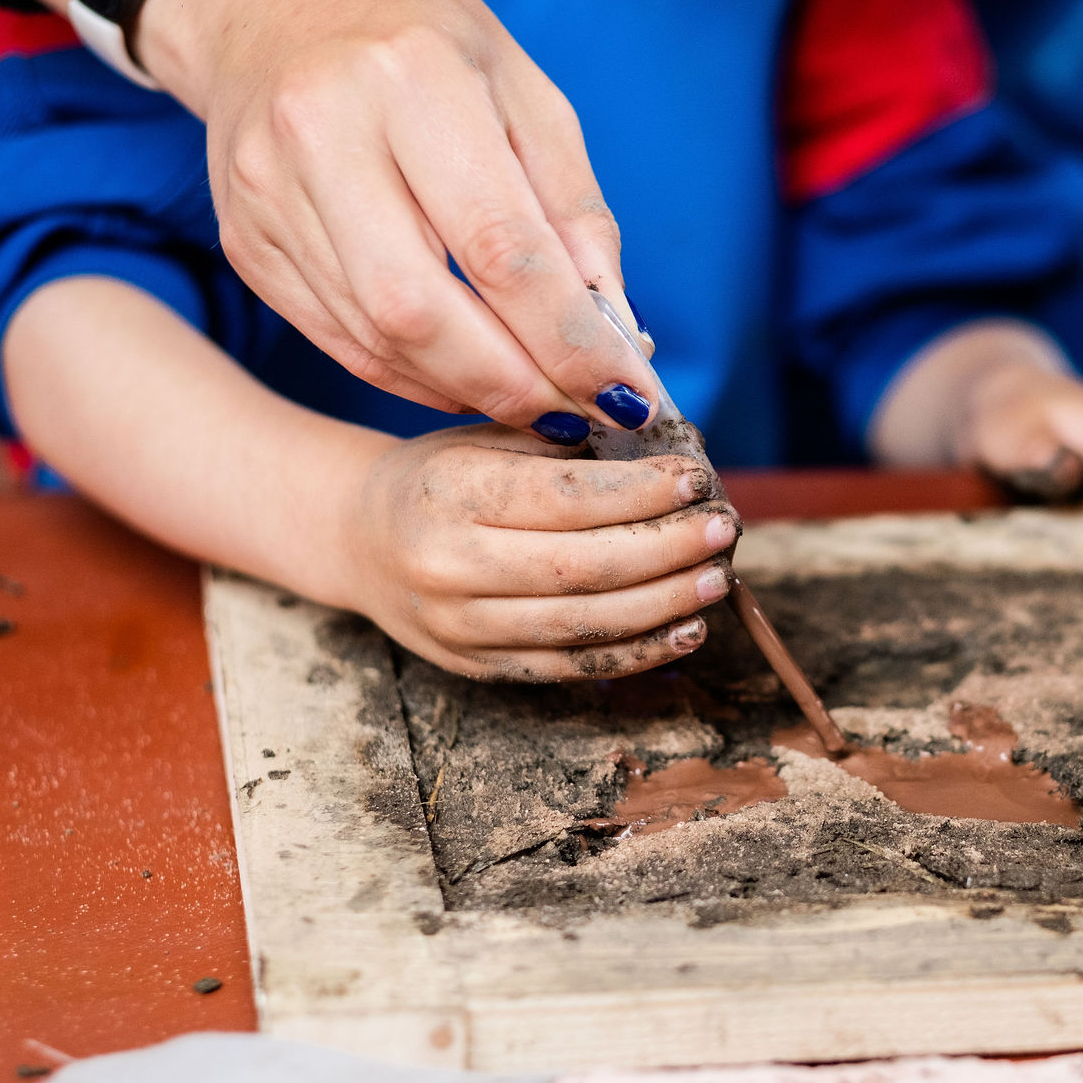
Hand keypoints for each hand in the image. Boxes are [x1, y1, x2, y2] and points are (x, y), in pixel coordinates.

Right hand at [136, 0, 655, 439]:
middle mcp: (322, 133)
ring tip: (538, 399)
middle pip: (424, 312)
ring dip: (472, 390)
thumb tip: (617, 336)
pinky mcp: (246, 241)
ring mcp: (268, 193)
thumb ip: (576, 215)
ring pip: (379, 340)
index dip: (570, 339)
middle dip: (517, 383)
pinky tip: (470, 378)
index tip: (627, 391)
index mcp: (411, 79)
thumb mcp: (526, 95)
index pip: (502, 248)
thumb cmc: (424, 40)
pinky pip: (342, 342)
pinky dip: (418, 377)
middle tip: (580, 411)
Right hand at [339, 427, 738, 679]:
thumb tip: (651, 415)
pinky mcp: (479, 667)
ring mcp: (461, 626)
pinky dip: (637, 653)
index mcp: (450, 492)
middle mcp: (449, 565)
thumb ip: (560, 428)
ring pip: (583, 624)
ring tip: (716, 578)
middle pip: (582, 567)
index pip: (564, 497)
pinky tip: (685, 630)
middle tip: (722, 529)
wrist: (359, 540)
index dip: (640, 491)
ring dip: (664, 605)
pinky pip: (572, 667)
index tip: (695, 478)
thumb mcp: (483, 433)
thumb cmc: (441, 475)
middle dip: (666, 549)